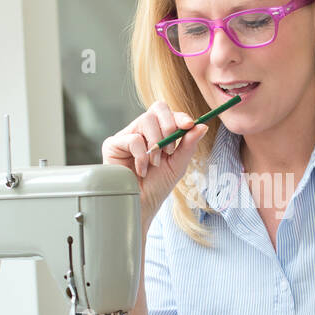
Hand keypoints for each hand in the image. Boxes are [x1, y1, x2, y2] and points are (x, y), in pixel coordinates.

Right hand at [102, 101, 207, 223]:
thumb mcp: (178, 164)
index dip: (179, 116)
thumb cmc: (157, 186)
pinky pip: (133, 139)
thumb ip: (188, 145)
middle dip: (169, 127)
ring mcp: (126, 135)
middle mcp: (141, 130)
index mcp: (157, 132)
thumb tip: (202, 125)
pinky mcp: (112, 145)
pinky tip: (141, 170)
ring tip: (155, 163)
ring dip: (156, 143)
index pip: (168, 113)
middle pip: (157, 109)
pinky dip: (142, 156)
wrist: (141, 205)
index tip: (189, 125)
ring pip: (146, 120)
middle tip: (170, 150)